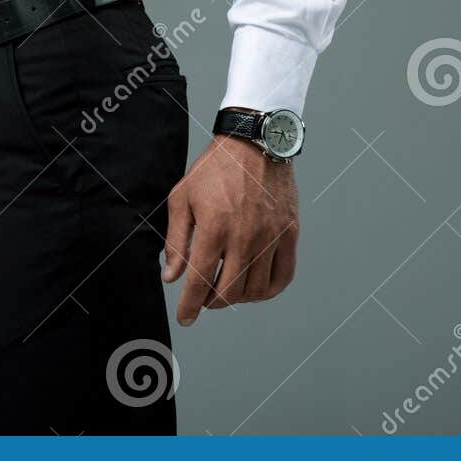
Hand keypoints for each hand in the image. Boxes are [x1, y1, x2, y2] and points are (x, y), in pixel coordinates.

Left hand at [162, 135, 299, 325]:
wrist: (254, 142)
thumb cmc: (214, 168)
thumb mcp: (182, 198)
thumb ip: (175, 240)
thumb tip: (171, 277)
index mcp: (214, 227)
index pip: (200, 281)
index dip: (190, 306)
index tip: (185, 318)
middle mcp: (245, 236)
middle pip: (229, 292)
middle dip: (211, 303)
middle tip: (203, 300)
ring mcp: (270, 236)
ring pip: (255, 290)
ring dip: (237, 299)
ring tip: (226, 291)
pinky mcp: (289, 233)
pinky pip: (283, 276)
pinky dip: (268, 291)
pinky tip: (254, 288)